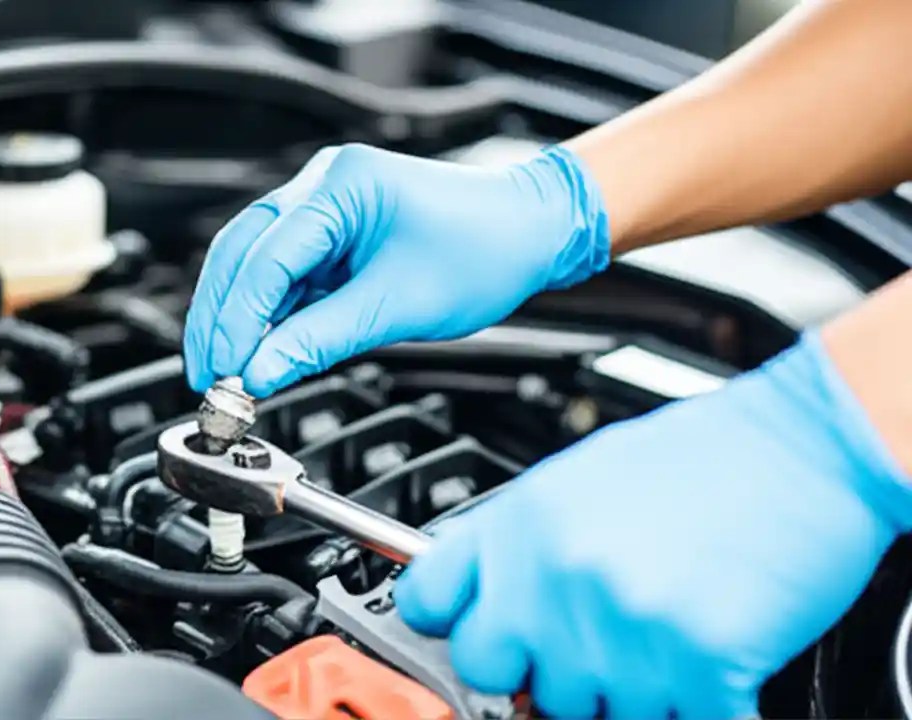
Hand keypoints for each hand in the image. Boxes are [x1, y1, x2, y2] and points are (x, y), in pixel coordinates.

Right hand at [183, 143, 609, 395]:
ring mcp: (323, 207)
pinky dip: (267, 314)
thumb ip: (319, 341)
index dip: (237, 322)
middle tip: (205, 377)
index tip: (225, 373)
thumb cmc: (485, 250)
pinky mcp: (331, 234)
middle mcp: (321, 186)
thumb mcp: (396, 307)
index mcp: (340, 186)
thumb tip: (260, 374)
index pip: (264, 259)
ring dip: (236, 318)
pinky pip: (284, 275)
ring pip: (253, 264)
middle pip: (241, 254)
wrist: (532, 230)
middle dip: (218, 319)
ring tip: (223, 372)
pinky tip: (256, 350)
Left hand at [394, 332, 911, 718]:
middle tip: (576, 646)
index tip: (474, 630)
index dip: (450, 623)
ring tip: (655, 631)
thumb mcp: (577, 480)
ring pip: (581, 710)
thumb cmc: (701, 459)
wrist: (804, 448)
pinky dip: (689, 703)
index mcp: (520, 525)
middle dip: (528, 669)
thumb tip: (489, 599)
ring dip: (618, 687)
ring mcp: (621, 627)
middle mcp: (557, 577)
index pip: (428, 601)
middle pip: (491, 672)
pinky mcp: (695, 666)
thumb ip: (521, 545)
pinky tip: (700, 656)